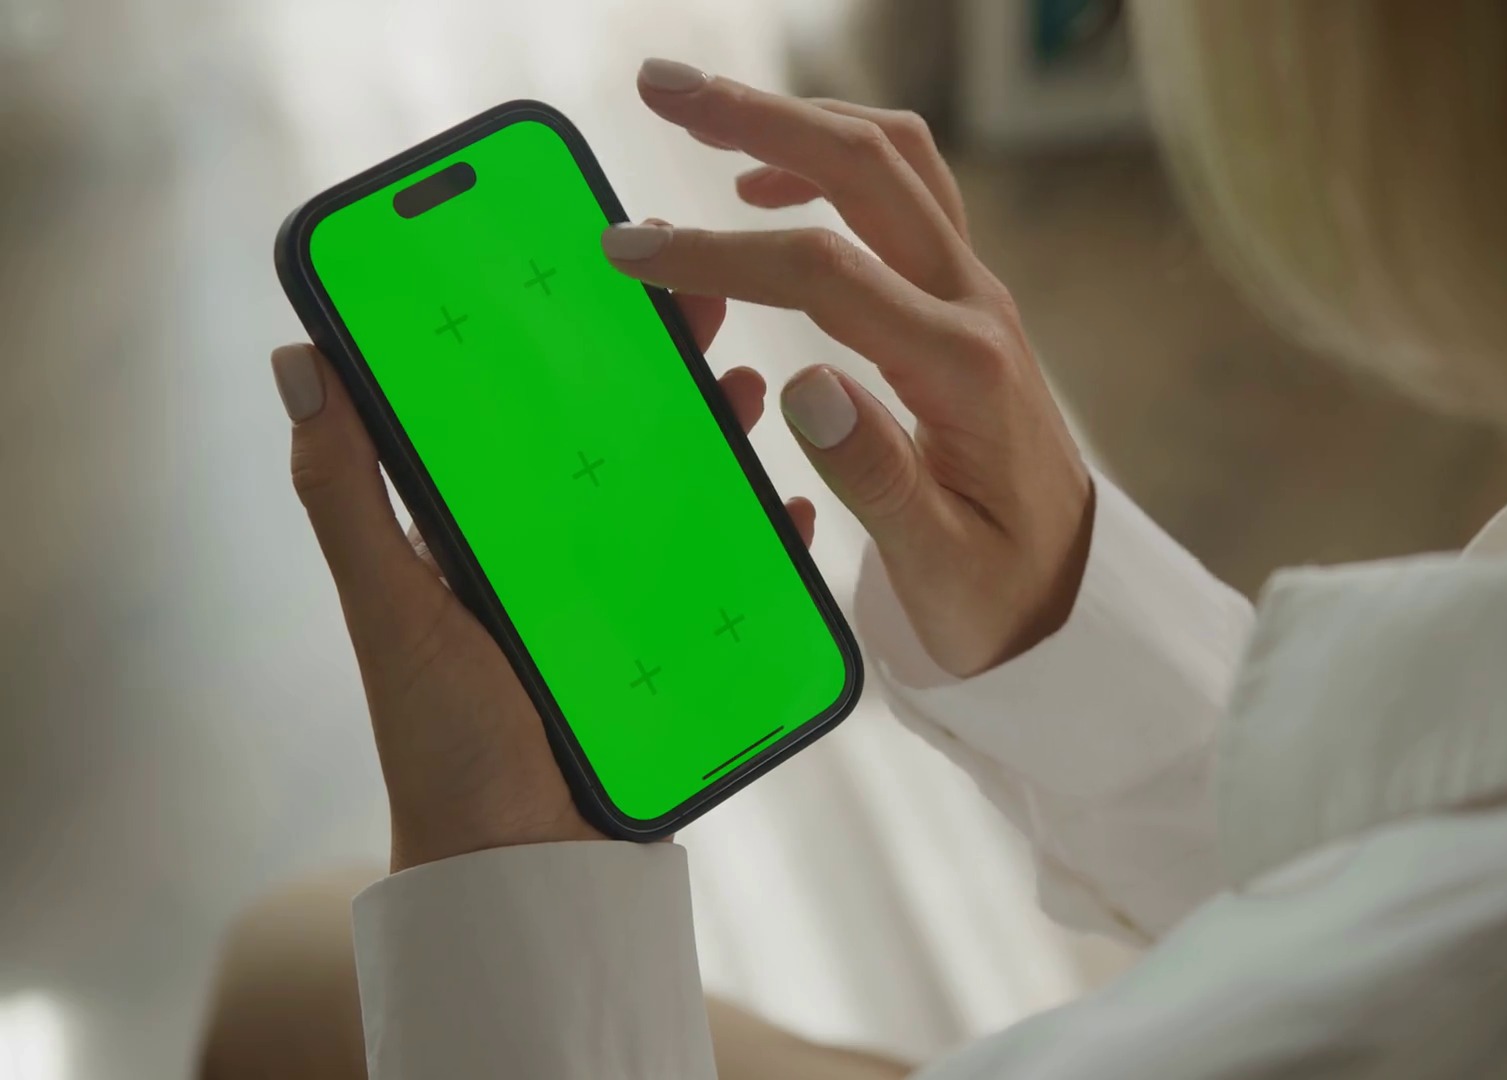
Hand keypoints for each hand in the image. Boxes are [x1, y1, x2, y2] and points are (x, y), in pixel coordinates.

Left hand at [271, 299, 811, 870]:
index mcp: (483, 527)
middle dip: (658, 366)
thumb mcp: (390, 606)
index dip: (558, 337)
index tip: (597, 268)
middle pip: (614, 436)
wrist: (527, 866)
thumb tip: (299, 359)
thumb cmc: (444, 738)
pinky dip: (765, 534)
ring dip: (717, 433)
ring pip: (679, 492)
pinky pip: (732, 574)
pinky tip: (790, 503)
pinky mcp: (677, 643)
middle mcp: (555, 550)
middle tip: (700, 303)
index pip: (522, 407)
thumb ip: (346, 493)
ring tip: (748, 386)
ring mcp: (622, 595)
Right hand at [603, 59, 1093, 677]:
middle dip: (760, 118)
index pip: (827, 276)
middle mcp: (976, 309)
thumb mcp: (941, 567)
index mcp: (962, 371)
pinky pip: (904, 194)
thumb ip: (877, 477)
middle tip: (660, 91)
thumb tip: (804, 384)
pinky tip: (765, 183)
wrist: (1078, 594)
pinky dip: (832, 161)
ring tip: (702, 114)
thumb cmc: (1003, 593)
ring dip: (798, 121)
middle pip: (869, 169)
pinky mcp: (964, 303)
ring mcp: (975, 297)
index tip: (631, 253)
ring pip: (894, 161)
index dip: (723, 254)